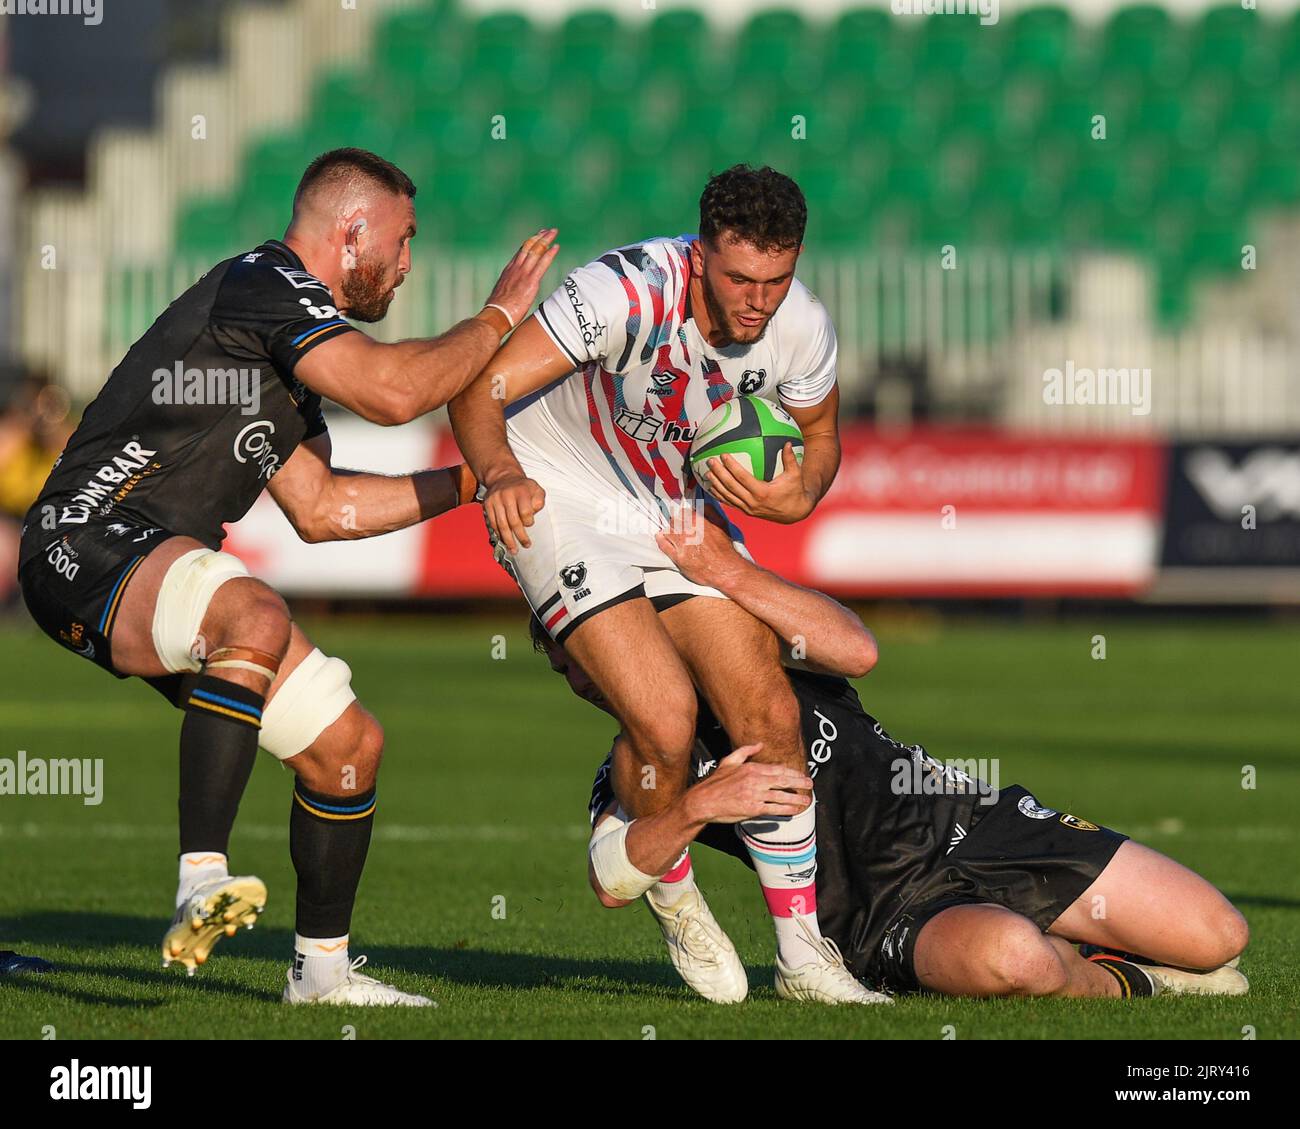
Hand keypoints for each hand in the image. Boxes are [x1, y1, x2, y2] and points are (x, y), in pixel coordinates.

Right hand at [483, 472, 545, 552]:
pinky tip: (504, 541)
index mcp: (521, 491)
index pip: (525, 512)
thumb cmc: (523, 487)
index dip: (529, 521)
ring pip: (501, 524)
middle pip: (513, 521)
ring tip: (513, 550)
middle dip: (520, 536)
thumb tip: (534, 512)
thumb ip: (539, 500)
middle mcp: (506, 495)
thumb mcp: (536, 489)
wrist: (503, 477)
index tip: (530, 524)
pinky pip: (493, 523)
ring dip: (508, 539)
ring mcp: (495, 500)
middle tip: (526, 545)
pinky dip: (499, 534)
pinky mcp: (487, 505)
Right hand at [485, 228, 560, 327]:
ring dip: (546, 240)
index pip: (520, 252)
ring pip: (536, 251)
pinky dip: (550, 254)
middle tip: (548, 230)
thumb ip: (509, 290)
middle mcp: (515, 268)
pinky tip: (556, 247)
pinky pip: (542, 264)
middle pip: (528, 247)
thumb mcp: (502, 295)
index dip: (530, 243)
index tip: (537, 236)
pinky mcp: (530, 282)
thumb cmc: (498, 310)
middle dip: (539, 237)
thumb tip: (510, 294)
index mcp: (509, 270)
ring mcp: (523, 274)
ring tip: (554, 232)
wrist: (495, 314)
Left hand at [655, 503, 744, 588]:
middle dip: (676, 523)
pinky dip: (661, 540)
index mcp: (698, 520)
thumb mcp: (722, 524)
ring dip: (670, 531)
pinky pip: (664, 545)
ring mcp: (681, 544)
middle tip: (679, 527)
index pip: (683, 511)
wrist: (725, 570)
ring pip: (668, 531)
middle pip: (674, 520)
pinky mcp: (678, 557)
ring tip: (673, 534)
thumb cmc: (725, 549)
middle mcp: (688, 530)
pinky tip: (661, 537)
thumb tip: (701, 504)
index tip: (683, 517)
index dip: (684, 515)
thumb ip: (711, 511)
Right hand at [685, 744, 812, 824]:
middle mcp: (755, 781)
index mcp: (751, 769)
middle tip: (809, 784)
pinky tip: (793, 811)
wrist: (703, 801)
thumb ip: (745, 751)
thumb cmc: (715, 783)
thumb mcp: (728, 761)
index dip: (792, 773)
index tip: (801, 775)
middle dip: (799, 783)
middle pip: (783, 781)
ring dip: (796, 798)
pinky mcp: (752, 809)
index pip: (777, 769)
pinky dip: (785, 810)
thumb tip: (759, 744)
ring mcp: (754, 795)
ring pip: (781, 796)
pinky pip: (773, 809)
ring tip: (806, 800)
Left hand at [701, 443, 813, 523]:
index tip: (723, 455)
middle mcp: (753, 502)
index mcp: (762, 492)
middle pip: (730, 486)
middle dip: (718, 473)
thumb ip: (790, 459)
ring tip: (706, 473)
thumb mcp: (795, 475)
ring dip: (716, 484)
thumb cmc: (795, 491)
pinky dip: (720, 495)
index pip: (742, 477)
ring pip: (727, 496)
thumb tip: (788, 443)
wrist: (794, 513)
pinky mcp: (746, 511)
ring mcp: (748, 508)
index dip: (731, 466)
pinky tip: (711, 487)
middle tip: (710, 461)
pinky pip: (730, 503)